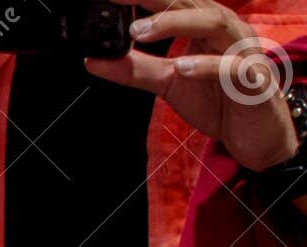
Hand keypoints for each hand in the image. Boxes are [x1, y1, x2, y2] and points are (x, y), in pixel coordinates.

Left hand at [87, 0, 297, 171]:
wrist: (253, 134)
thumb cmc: (217, 100)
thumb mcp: (168, 83)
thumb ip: (135, 70)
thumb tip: (94, 60)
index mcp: (206, 26)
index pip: (176, 2)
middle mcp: (226, 31)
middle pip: (194, 4)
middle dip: (160, 6)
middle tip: (126, 18)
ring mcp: (242, 52)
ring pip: (214, 24)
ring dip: (177, 25)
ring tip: (143, 34)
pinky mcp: (253, 80)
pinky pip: (231, 67)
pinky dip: (206, 65)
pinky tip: (181, 67)